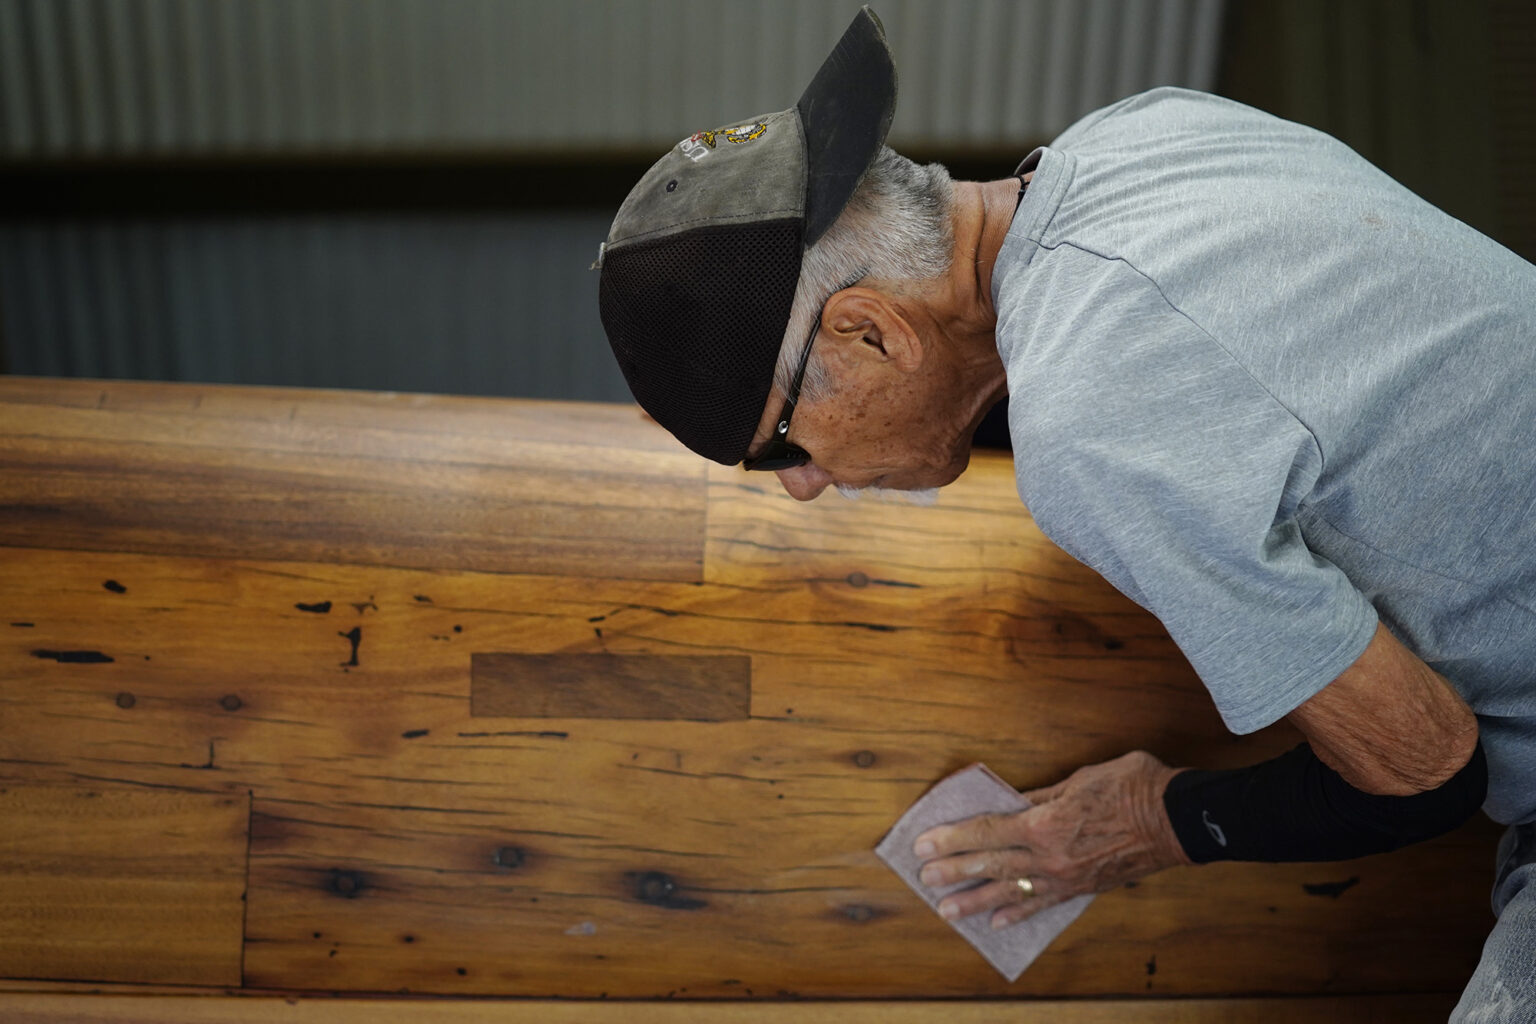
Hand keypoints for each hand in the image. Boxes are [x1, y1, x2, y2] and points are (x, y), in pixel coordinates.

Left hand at [912, 750, 1190, 929]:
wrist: (1177, 820)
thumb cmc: (1130, 787)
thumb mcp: (1079, 779)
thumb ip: (1040, 795)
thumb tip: (1010, 802)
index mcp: (1044, 823)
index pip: (986, 832)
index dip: (951, 839)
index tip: (923, 844)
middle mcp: (1049, 857)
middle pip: (990, 866)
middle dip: (954, 872)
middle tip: (924, 880)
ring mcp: (1065, 878)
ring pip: (1011, 892)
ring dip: (975, 902)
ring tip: (947, 911)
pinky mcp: (1082, 889)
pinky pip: (1043, 903)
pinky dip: (1019, 912)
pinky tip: (998, 921)